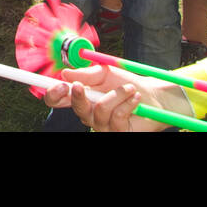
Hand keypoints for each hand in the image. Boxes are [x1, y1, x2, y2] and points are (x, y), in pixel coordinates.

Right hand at [41, 65, 163, 131]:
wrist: (153, 96)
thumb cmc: (126, 83)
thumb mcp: (105, 73)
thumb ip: (86, 74)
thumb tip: (65, 74)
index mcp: (81, 96)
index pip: (59, 99)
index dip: (53, 94)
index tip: (58, 84)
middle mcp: (89, 113)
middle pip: (75, 109)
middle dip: (77, 96)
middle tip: (80, 85)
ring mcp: (103, 126)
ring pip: (100, 110)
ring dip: (116, 95)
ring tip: (129, 89)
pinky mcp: (118, 133)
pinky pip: (117, 117)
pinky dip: (127, 103)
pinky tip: (135, 99)